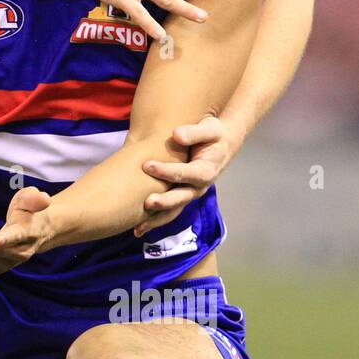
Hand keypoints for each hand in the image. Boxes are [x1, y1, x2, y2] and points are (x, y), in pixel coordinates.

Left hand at [134, 114, 239, 236]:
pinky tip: (137, 229)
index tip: (147, 165)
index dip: (167, 171)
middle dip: (164, 201)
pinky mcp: (180, 197)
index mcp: (206, 170)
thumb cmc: (213, 135)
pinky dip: (154, 221)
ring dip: (156, 220)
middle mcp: (199, 187)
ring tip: (138, 227)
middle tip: (147, 202)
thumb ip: (194, 132)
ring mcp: (189, 194)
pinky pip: (168, 212)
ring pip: (174, 211)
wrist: (221, 144)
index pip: (187, 173)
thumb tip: (177, 134)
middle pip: (181, 198)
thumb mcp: (210, 129)